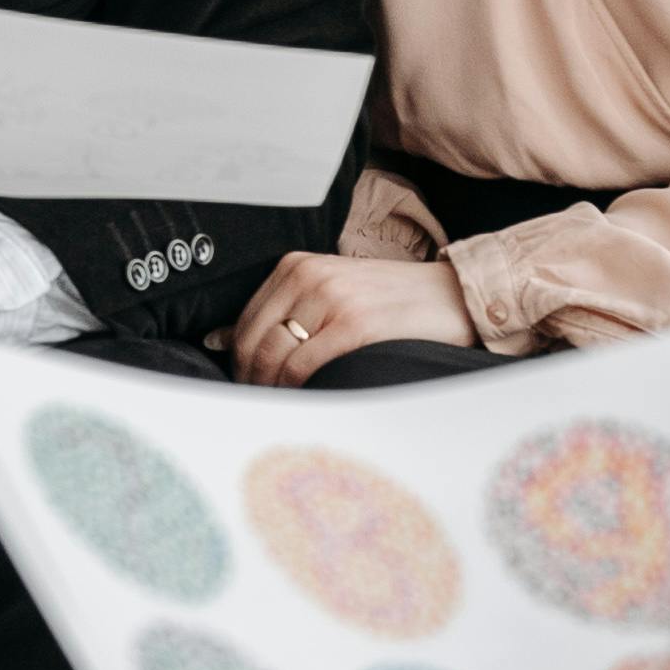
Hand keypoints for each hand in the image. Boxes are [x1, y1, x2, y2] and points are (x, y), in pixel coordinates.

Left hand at [234, 248, 472, 386]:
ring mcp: (332, 299)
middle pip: (253, 342)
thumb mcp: (330, 293)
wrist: (453, 297)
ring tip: (285, 404)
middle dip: (251, 380)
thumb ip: (282, 311)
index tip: (250, 385)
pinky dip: (298, 389)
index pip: (245, 323)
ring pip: (274, 356)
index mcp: (297, 266)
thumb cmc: (391, 302)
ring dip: (272, 389)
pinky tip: (309, 397)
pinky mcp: (354, 324)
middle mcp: (309, 277)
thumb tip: (217, 340)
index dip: (240, 362)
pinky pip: (304, 366)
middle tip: (263, 403)